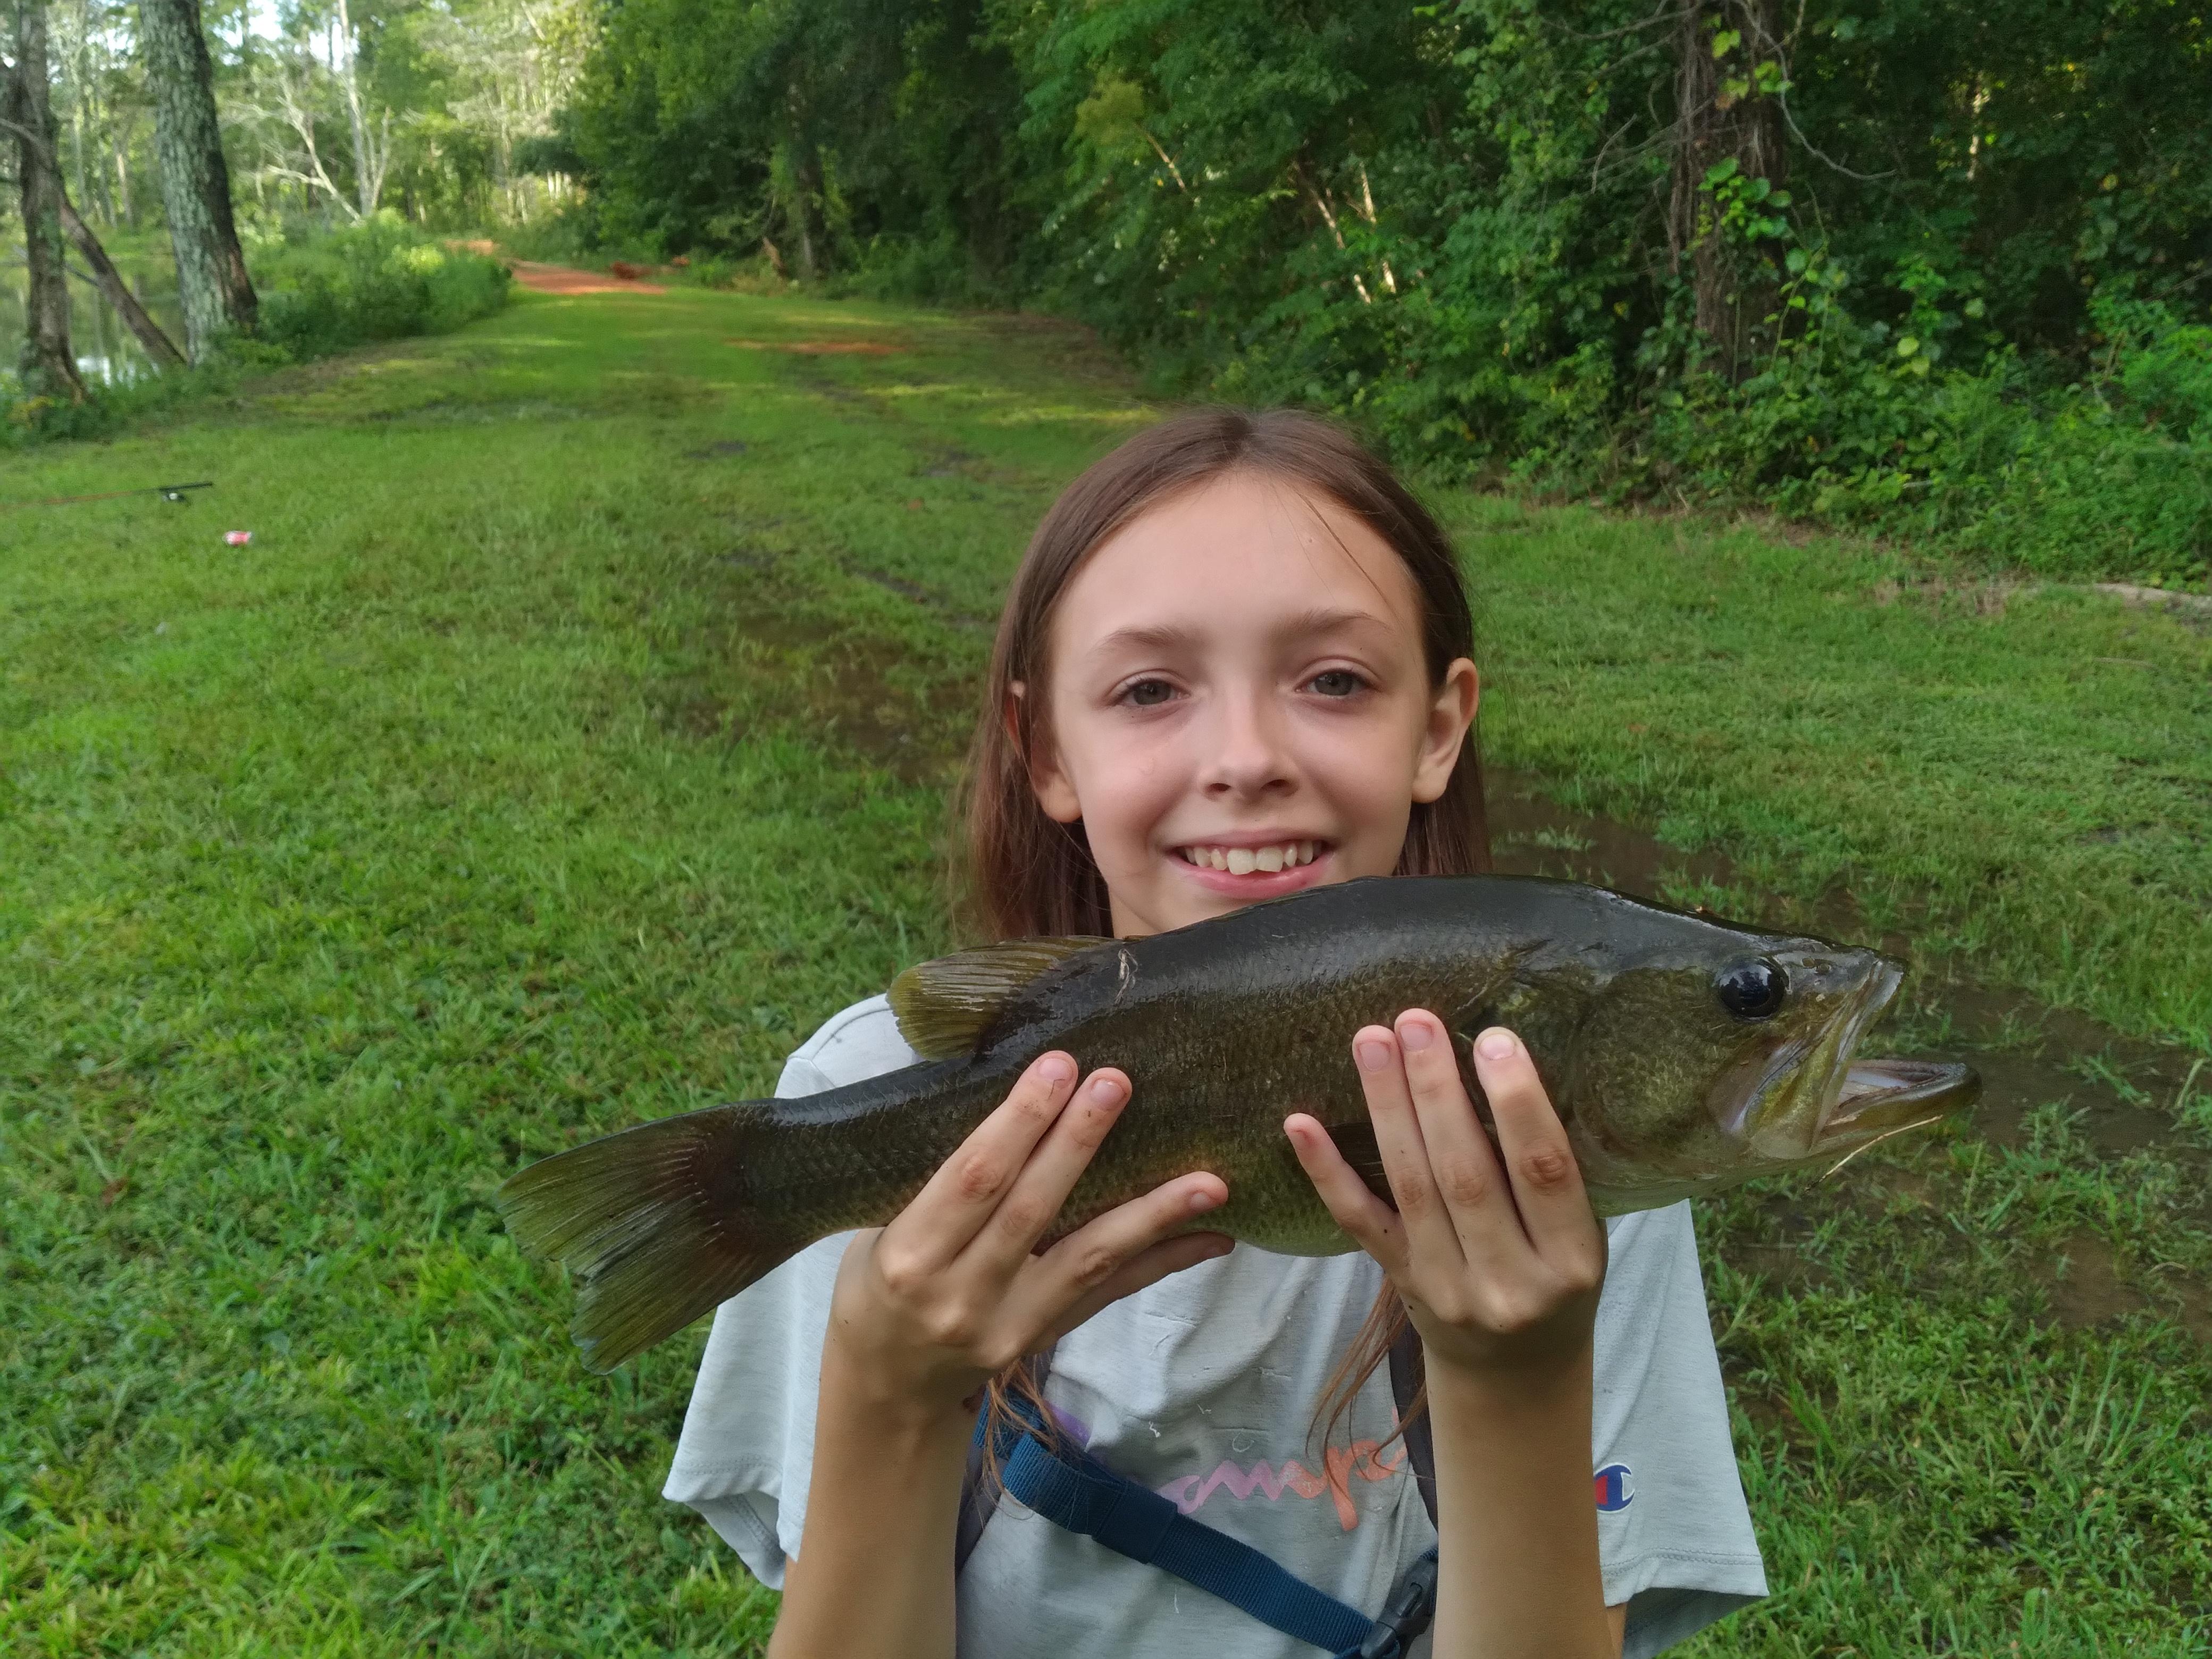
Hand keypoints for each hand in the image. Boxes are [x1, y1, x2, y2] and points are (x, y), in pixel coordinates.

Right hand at [827, 1051, 1230, 1415]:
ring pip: (1089, 1258)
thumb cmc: (878, 1286)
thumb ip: (941, 1186)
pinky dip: (1164, 1263)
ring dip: (1151, 1214)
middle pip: (1033, 1208)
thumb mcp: (880, 1232)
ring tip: (1209, 1181)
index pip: (974, 1179)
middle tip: (1118, 1082)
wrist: (886, 1385)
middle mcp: (961, 1295)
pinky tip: (1211, 1237)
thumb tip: (1016, 1107)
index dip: (1019, 1122)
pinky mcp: (1045, 1339)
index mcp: (910, 1256)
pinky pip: (1111, 1292)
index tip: (1058, 1067)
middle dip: (1078, 1141)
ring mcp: (1009, 1324)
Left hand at [1285, 1013, 1604, 1378]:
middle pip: (1465, 1174)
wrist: (1515, 1374)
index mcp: (1570, 1260)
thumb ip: (1548, 1174)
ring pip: (1411, 1187)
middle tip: (1416, 1020)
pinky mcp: (1400, 1284)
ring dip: (1387, 1108)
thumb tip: (1504, 1064)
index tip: (1493, 1039)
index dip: (1518, 1104)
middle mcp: (1509, 1281)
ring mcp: (1448, 1288)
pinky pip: (1359, 1222)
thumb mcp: (1578, 1237)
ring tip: (1372, 1041)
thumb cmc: (1554, 1279)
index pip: (1544, 1172)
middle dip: (1436, 1092)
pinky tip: (1300, 1123)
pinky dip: (1326, 1171)